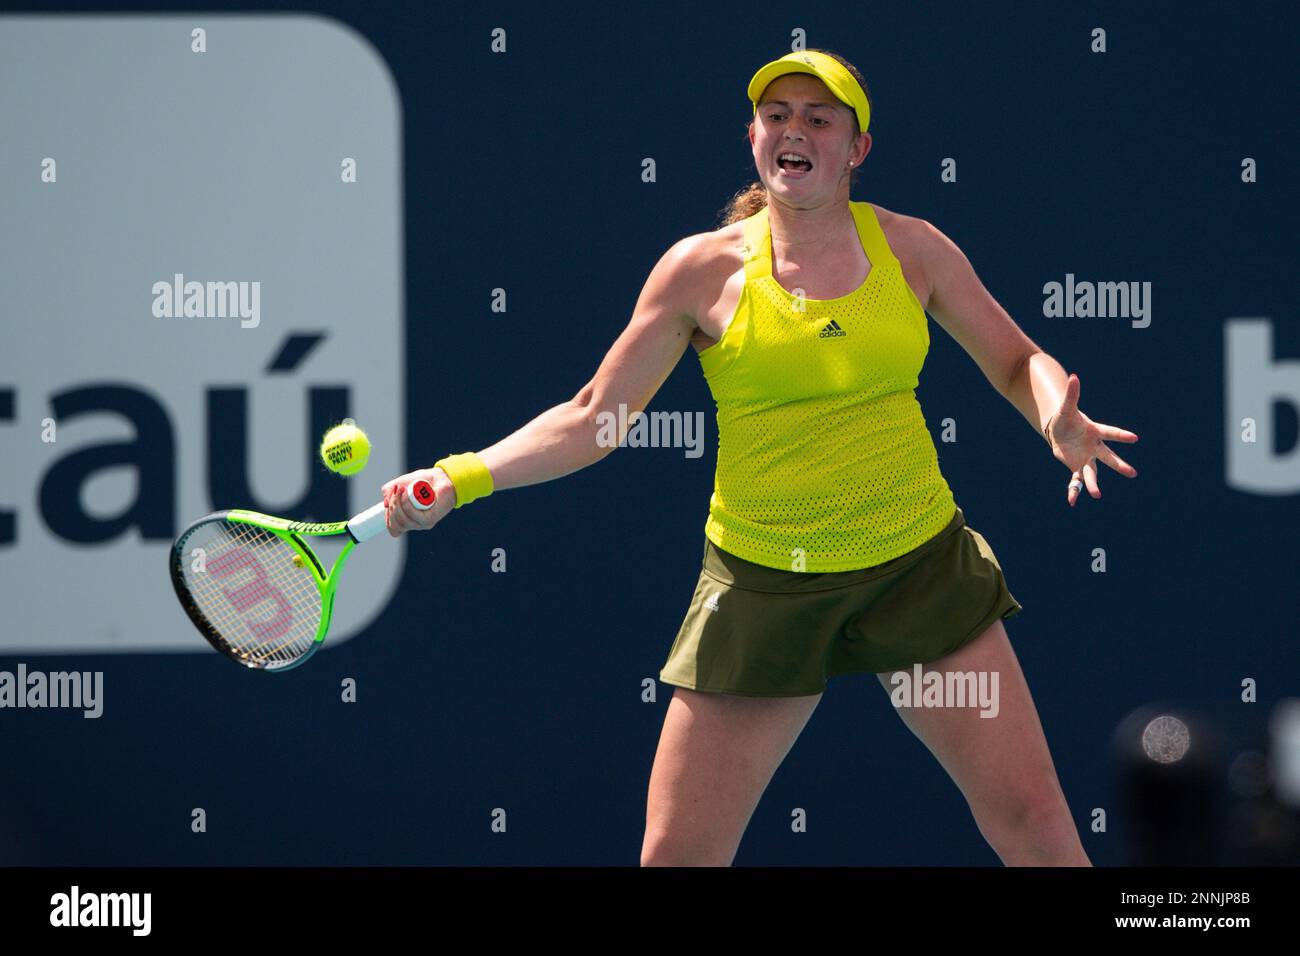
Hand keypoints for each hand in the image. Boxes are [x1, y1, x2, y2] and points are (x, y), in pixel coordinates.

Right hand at [381, 467, 456, 536]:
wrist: (442, 478)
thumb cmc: (423, 482)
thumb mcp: (401, 484)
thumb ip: (388, 492)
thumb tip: (384, 504)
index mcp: (407, 519)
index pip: (393, 529)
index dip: (387, 518)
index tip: (388, 502)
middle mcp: (414, 524)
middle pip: (395, 525)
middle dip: (392, 506)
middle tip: (396, 489)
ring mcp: (422, 523)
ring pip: (402, 520)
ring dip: (398, 503)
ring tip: (402, 488)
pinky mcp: (430, 520)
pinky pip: (413, 516)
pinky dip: (407, 505)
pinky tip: (407, 494)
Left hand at [1045, 373, 1138, 506]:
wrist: (1060, 431)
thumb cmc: (1066, 418)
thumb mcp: (1066, 407)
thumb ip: (1072, 394)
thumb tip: (1074, 376)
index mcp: (1095, 431)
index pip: (1111, 433)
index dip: (1121, 435)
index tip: (1135, 438)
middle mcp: (1094, 447)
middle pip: (1108, 457)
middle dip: (1119, 465)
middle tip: (1132, 473)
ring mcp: (1086, 458)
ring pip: (1092, 472)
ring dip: (1093, 484)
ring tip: (1097, 495)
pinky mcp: (1076, 467)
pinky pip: (1076, 481)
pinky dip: (1074, 491)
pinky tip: (1072, 501)